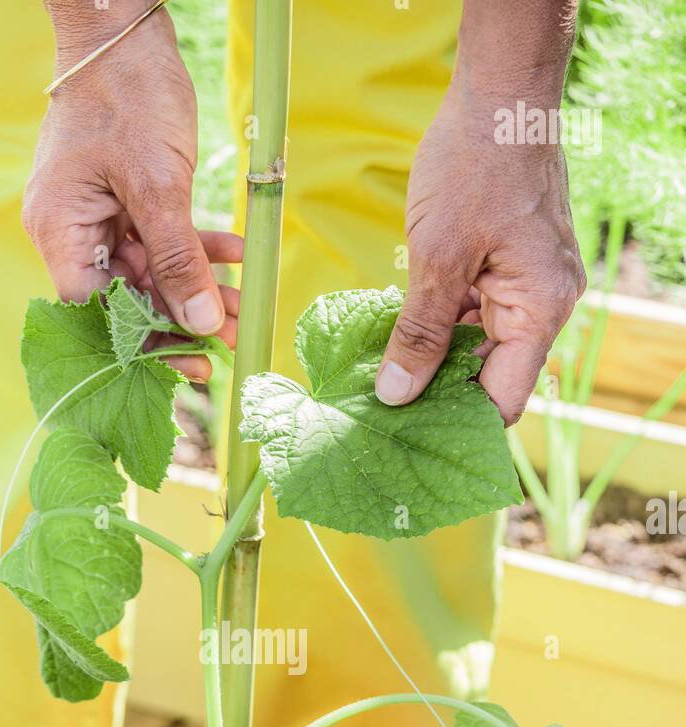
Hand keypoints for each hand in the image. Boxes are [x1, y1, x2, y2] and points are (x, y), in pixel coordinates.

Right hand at [25, 2, 240, 379]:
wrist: (123, 25)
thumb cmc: (127, 94)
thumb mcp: (159, 184)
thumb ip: (178, 260)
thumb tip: (200, 325)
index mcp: (61, 232)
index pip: (95, 313)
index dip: (141, 343)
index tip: (189, 361)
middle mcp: (72, 230)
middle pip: (126, 298)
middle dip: (181, 318)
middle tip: (229, 339)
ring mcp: (98, 213)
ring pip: (150, 272)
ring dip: (197, 287)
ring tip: (242, 307)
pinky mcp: (124, 197)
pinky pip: (159, 238)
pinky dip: (195, 249)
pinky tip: (235, 258)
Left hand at [376, 85, 585, 425]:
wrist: (500, 95)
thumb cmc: (476, 165)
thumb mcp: (437, 255)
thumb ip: (419, 331)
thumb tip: (396, 395)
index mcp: (540, 310)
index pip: (504, 398)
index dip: (460, 424)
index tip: (408, 438)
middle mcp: (542, 306)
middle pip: (488, 375)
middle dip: (437, 393)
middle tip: (380, 414)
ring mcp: (525, 286)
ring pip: (474, 345)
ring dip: (431, 358)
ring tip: (378, 379)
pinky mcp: (505, 268)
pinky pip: (470, 314)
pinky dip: (437, 325)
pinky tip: (395, 336)